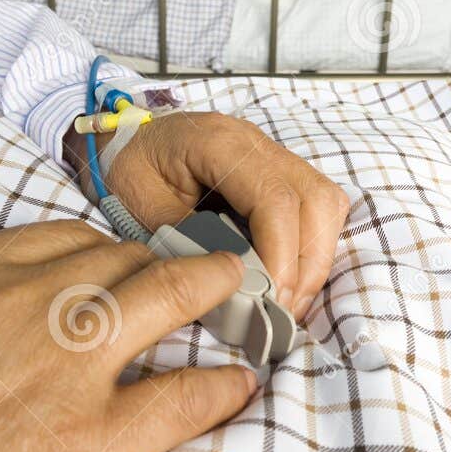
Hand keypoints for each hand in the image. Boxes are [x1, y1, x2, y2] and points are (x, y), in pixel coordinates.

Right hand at [0, 220, 252, 451]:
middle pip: (118, 259)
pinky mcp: (88, 444)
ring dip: (210, 294)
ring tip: (240, 299)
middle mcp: (16, 302)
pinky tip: (240, 387)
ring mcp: (59, 368)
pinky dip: (221, 388)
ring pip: (165, 298)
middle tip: (196, 276)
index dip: (101, 254)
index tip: (120, 266)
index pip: (57, 239)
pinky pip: (183, 397)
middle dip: (161, 265)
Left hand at [68, 112, 349, 315]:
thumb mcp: (144, 208)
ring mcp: (272, 152)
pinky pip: (318, 204)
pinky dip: (312, 245)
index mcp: (219, 143)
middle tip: (284, 309)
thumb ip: (189, 240)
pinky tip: (290, 276)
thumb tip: (233, 284)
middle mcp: (256, 141)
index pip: (274, 198)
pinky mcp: (279, 170)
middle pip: (316, 199)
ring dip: (316, 257)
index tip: (270, 298)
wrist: (124, 141)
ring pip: (326, 202)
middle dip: (308, 264)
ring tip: (289, 299)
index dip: (281, 254)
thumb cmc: (128, 171)